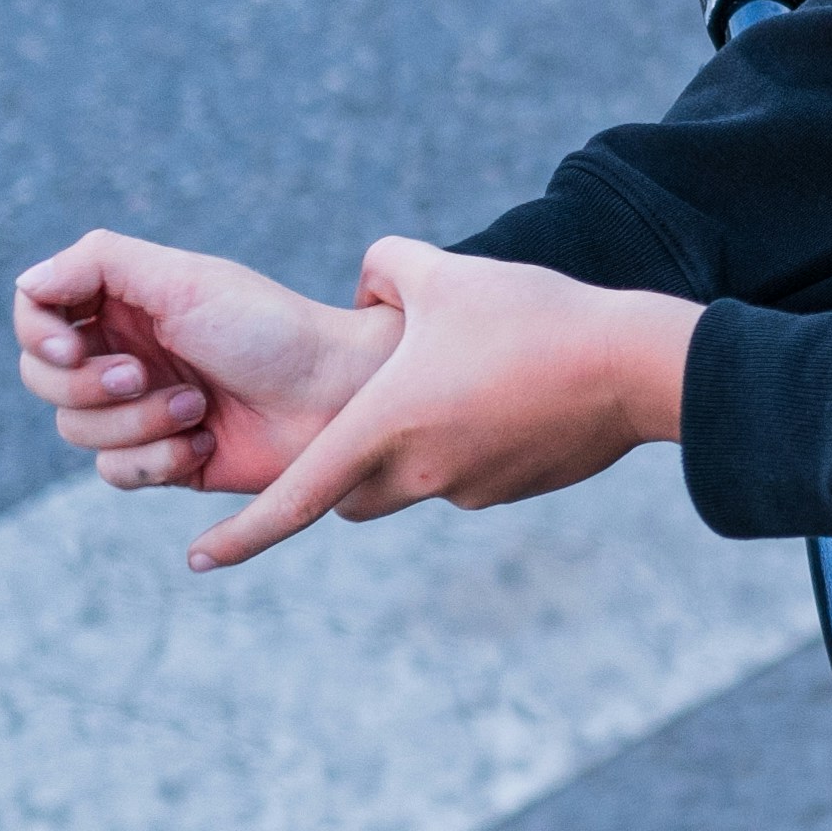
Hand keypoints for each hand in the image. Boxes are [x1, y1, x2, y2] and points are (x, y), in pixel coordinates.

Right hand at [16, 229, 389, 499]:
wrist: (337, 397)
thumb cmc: (268, 329)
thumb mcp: (184, 278)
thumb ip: (99, 263)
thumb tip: (26, 282)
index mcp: (123, 301)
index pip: (36, 314)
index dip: (39, 334)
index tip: (71, 345)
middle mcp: (123, 352)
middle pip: (41, 378)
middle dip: (88, 386)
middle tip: (145, 377)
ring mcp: (138, 409)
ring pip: (75, 430)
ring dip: (135, 423)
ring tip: (198, 406)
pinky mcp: (161, 459)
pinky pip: (114, 473)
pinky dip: (156, 460)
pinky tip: (206, 442)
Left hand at [197, 243, 698, 567]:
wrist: (634, 369)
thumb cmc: (533, 315)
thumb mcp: (443, 271)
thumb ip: (380, 270)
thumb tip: (361, 290)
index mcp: (382, 426)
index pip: (292, 497)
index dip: (240, 535)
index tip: (196, 560)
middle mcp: (418, 472)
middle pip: (348, 492)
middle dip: (337, 468)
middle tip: (359, 414)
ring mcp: (468, 488)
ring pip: (412, 479)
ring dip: (411, 445)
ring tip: (462, 376)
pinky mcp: (511, 489)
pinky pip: (467, 472)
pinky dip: (466, 442)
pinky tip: (509, 389)